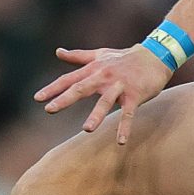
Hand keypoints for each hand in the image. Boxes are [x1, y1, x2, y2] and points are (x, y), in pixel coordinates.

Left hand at [34, 45, 173, 144]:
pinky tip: (121, 142)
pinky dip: (125, 127)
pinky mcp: (135, 95)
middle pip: (81, 88)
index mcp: (93, 69)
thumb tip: (57, 52)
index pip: (69, 79)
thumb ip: (78, 56)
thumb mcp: (100, 55)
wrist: (156, 55)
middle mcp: (104, 76)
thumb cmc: (124, 57)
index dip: (53, 88)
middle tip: (50, 109)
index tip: (37, 98)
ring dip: (96, 115)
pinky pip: (129, 113)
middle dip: (65, 99)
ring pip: (106, 102)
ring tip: (86, 130)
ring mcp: (120, 86)